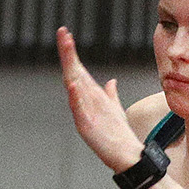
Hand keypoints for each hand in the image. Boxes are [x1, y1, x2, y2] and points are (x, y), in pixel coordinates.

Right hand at [58, 26, 141, 173]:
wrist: (125, 155)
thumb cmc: (117, 133)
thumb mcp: (115, 108)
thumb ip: (111, 94)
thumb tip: (111, 81)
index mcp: (91, 95)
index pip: (79, 69)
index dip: (71, 52)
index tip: (67, 34)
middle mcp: (84, 101)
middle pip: (73, 72)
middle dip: (68, 53)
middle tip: (62, 33)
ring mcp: (83, 112)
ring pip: (73, 86)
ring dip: (70, 68)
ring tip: (66, 50)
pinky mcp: (85, 126)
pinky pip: (79, 109)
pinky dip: (75, 97)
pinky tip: (73, 85)